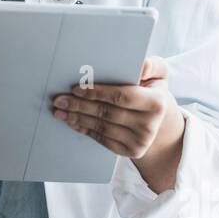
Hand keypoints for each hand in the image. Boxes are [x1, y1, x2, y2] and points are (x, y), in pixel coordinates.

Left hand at [50, 56, 185, 190]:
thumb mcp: (158, 75)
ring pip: (102, 127)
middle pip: (107, 113)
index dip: (96, 92)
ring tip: (60, 111)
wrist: (159, 120)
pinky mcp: (131, 152)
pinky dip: (85, 130)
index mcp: (157, 103)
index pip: (121, 97)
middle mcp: (151, 125)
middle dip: (80, 106)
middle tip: (59, 100)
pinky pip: (103, 140)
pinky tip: (72, 122)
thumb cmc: (151, 90)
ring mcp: (141, 141)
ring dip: (77, 119)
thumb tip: (143, 66)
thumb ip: (152, 66)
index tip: (75, 88)